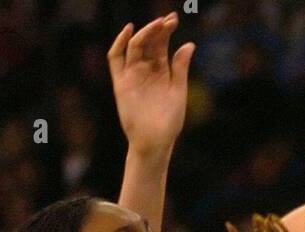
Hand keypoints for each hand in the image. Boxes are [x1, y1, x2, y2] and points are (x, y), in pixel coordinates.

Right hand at [107, 14, 192, 153]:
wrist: (155, 140)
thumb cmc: (169, 121)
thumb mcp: (178, 91)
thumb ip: (180, 67)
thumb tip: (189, 44)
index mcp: (162, 71)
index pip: (162, 45)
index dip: (166, 32)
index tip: (175, 19)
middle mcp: (146, 70)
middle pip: (148, 43)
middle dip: (157, 29)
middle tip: (169, 19)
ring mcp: (132, 74)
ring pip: (134, 47)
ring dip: (145, 34)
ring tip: (157, 24)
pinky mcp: (120, 82)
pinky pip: (115, 58)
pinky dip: (120, 43)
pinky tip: (129, 31)